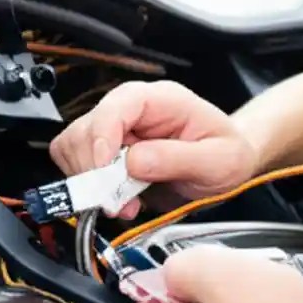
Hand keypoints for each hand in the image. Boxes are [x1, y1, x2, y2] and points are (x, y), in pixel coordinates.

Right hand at [49, 81, 258, 218]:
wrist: (227, 166)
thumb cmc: (227, 154)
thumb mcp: (219, 159)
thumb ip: (179, 159)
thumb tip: (135, 162)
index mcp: (162, 100)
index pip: (118, 104)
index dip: (104, 136)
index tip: (105, 170)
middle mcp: (133, 109)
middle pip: (87, 128)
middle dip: (96, 170)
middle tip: (118, 201)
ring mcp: (116, 129)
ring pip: (74, 146)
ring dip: (91, 181)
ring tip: (124, 202)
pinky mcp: (106, 151)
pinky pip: (76, 163)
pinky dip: (89, 187)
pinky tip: (117, 199)